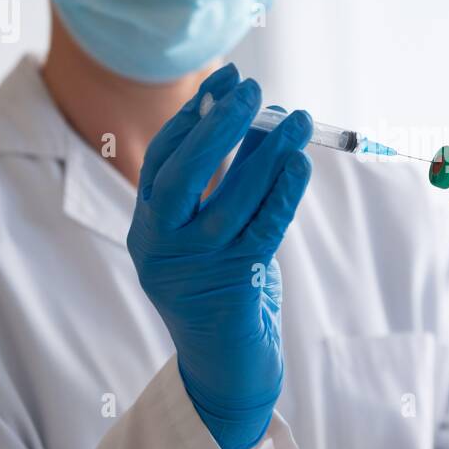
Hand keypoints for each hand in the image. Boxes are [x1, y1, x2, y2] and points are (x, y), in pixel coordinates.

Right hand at [127, 63, 312, 448]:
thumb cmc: (222, 291)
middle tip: (252, 89)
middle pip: (183, 175)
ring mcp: (195, 270)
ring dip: (266, 154)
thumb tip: (260, 117)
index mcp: (147, 229)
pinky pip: (264, 229)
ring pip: (230, 200)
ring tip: (297, 120)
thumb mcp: (213, 233)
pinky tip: (300, 164)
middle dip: (218, 126)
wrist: (227, 370)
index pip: (164, 159)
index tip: (226, 78)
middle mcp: (160, 248)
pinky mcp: (235, 286)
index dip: (195, 115)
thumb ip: (227, 183)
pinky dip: (284, 193)